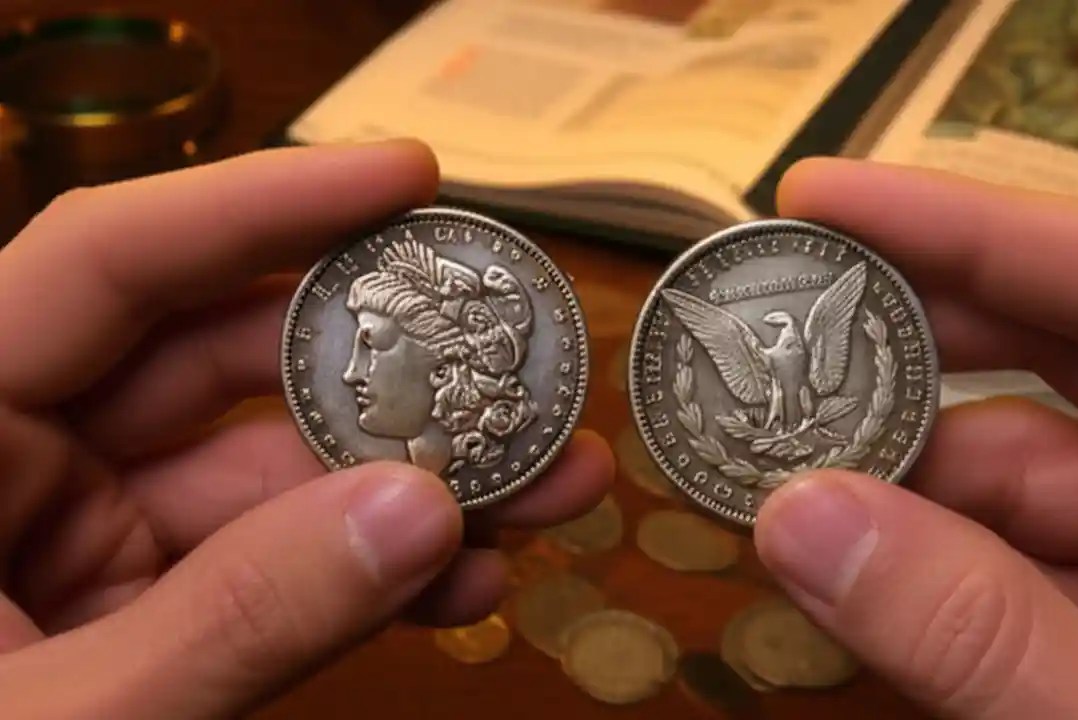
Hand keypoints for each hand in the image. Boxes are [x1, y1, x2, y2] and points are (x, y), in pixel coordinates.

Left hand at [0, 141, 611, 718]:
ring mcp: (74, 545)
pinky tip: (468, 578)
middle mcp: (5, 464)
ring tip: (549, 480)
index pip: (107, 265)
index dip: (262, 204)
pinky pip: (266, 571)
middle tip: (521, 351)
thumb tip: (419, 510)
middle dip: (387, 363)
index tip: (412, 176)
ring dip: (411, 479)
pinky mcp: (128, 615)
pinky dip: (365, 574)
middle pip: (219, 362)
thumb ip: (232, 625)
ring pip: (266, 476)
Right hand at [754, 158, 1077, 717]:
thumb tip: (796, 518)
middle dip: (914, 344)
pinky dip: (932, 564)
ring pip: (1031, 478)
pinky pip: (1029, 566)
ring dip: (900, 477)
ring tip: (773, 467)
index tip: (818, 194)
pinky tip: (844, 556)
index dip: (972, 228)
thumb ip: (990, 639)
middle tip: (771, 317)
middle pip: (1074, 360)